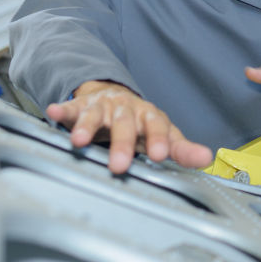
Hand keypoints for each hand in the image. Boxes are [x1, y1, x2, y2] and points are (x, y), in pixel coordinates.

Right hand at [45, 80, 212, 174]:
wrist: (113, 96)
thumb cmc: (140, 122)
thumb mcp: (162, 133)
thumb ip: (181, 148)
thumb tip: (206, 158)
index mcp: (149, 116)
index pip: (157, 127)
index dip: (159, 140)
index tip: (160, 156)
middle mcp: (127, 109)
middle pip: (125, 124)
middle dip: (122, 143)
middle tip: (120, 165)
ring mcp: (103, 106)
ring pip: (96, 116)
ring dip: (87, 127)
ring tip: (79, 141)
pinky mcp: (81, 106)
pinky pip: (71, 107)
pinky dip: (63, 109)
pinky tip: (54, 111)